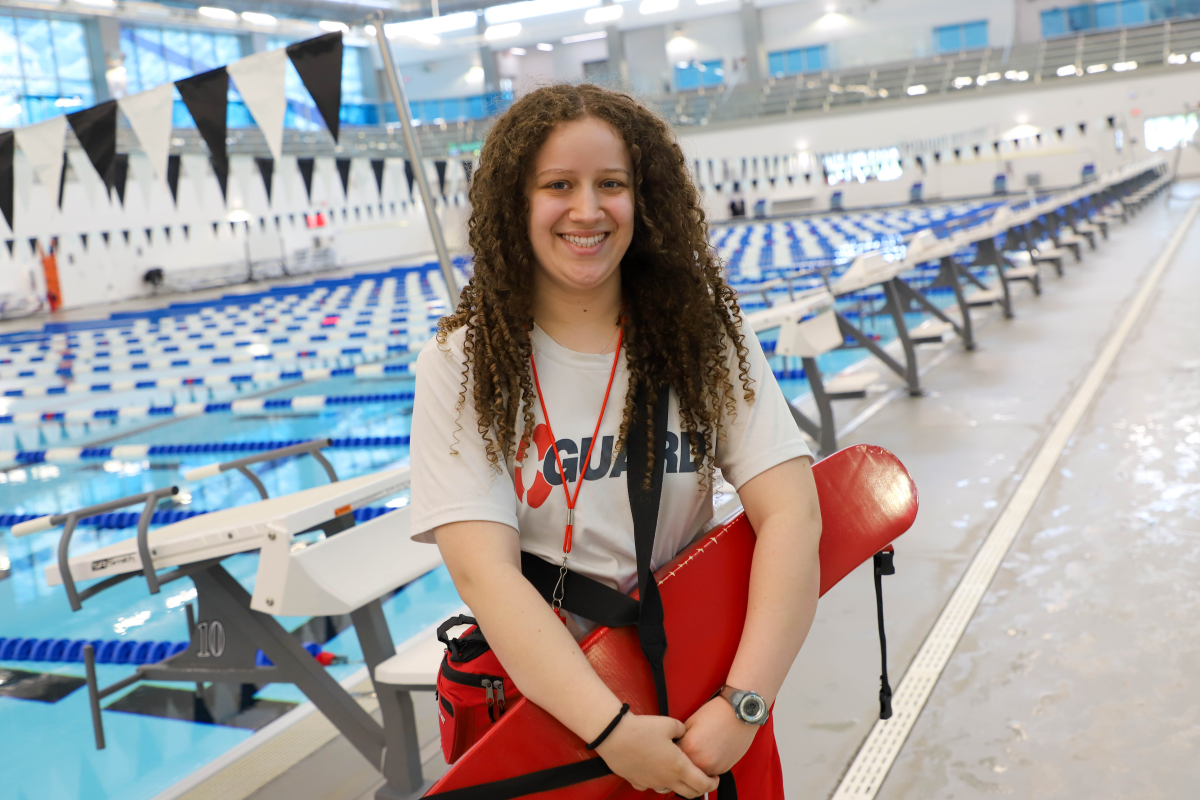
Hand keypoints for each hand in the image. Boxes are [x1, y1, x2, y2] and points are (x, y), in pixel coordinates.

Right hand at [595, 712, 719, 797]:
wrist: (614, 736)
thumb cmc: (643, 729)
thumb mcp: (670, 724)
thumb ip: (683, 730)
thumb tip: (684, 733)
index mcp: (679, 767)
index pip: (702, 784)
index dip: (712, 783)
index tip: (715, 777)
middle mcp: (667, 779)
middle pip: (689, 793)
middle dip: (700, 788)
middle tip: (703, 778)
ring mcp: (651, 783)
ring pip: (670, 790)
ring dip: (679, 786)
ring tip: (680, 774)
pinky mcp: (637, 781)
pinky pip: (652, 786)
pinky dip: (658, 781)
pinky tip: (656, 770)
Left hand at [677, 697, 758, 777]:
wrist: (740, 714)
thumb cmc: (716, 713)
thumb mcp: (691, 721)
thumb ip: (681, 737)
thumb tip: (675, 746)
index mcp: (690, 747)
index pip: (672, 756)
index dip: (671, 750)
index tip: (673, 746)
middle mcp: (701, 761)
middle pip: (683, 768)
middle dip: (682, 760)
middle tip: (686, 748)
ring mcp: (714, 767)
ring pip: (697, 773)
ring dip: (695, 765)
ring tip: (700, 749)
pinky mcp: (724, 769)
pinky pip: (709, 772)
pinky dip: (707, 766)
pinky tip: (709, 752)